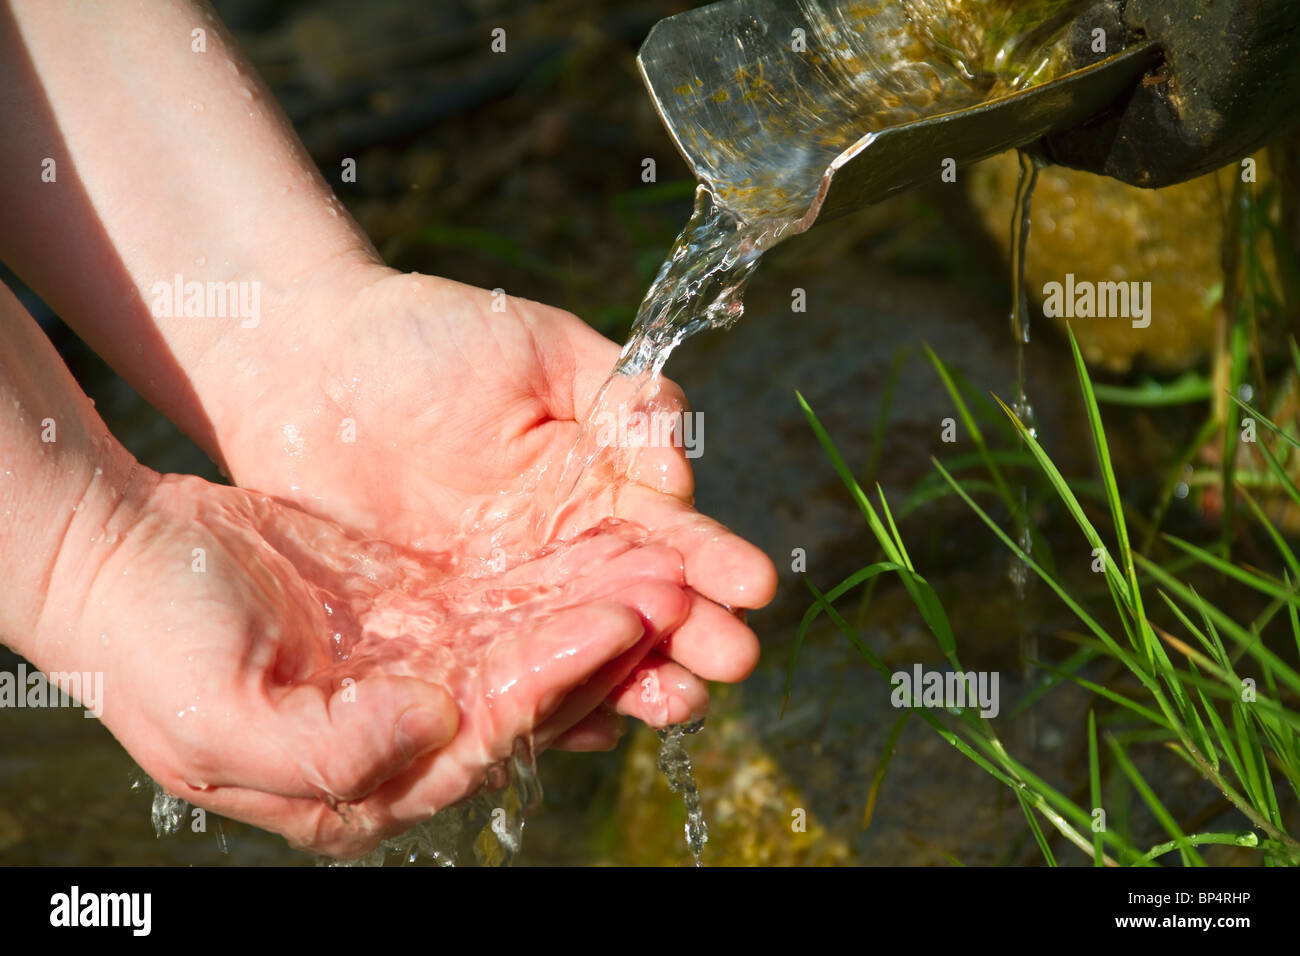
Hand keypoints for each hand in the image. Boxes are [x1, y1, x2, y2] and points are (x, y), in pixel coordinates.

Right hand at [55, 469, 695, 858]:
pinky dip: (559, 575)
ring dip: (598, 609)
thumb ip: (331, 752)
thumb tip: (438, 726)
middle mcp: (407, 733)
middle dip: (604, 651)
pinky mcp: (422, 606)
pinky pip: (508, 594)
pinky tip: (612, 544)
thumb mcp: (217, 718)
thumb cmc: (151, 646)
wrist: (121, 556)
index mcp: (365, 783)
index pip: (485, 743)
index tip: (614, 629)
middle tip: (675, 595)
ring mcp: (419, 665)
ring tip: (669, 567)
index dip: (553, 688)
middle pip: (528, 696)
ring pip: (531, 642)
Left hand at [209, 263, 777, 742]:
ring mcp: (498, 598)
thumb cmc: (426, 336)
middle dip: (691, 633)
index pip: (665, 531)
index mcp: (590, 483)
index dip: (711, 559)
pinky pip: (498, 674)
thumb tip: (678, 474)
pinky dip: (545, 702)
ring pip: (577, 647)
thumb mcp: (541, 348)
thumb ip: (621, 400)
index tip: (753, 587)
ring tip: (682, 702)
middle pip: (634, 603)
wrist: (301, 362)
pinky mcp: (437, 632)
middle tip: (734, 659)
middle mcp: (556, 551)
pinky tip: (588, 727)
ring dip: (632, 677)